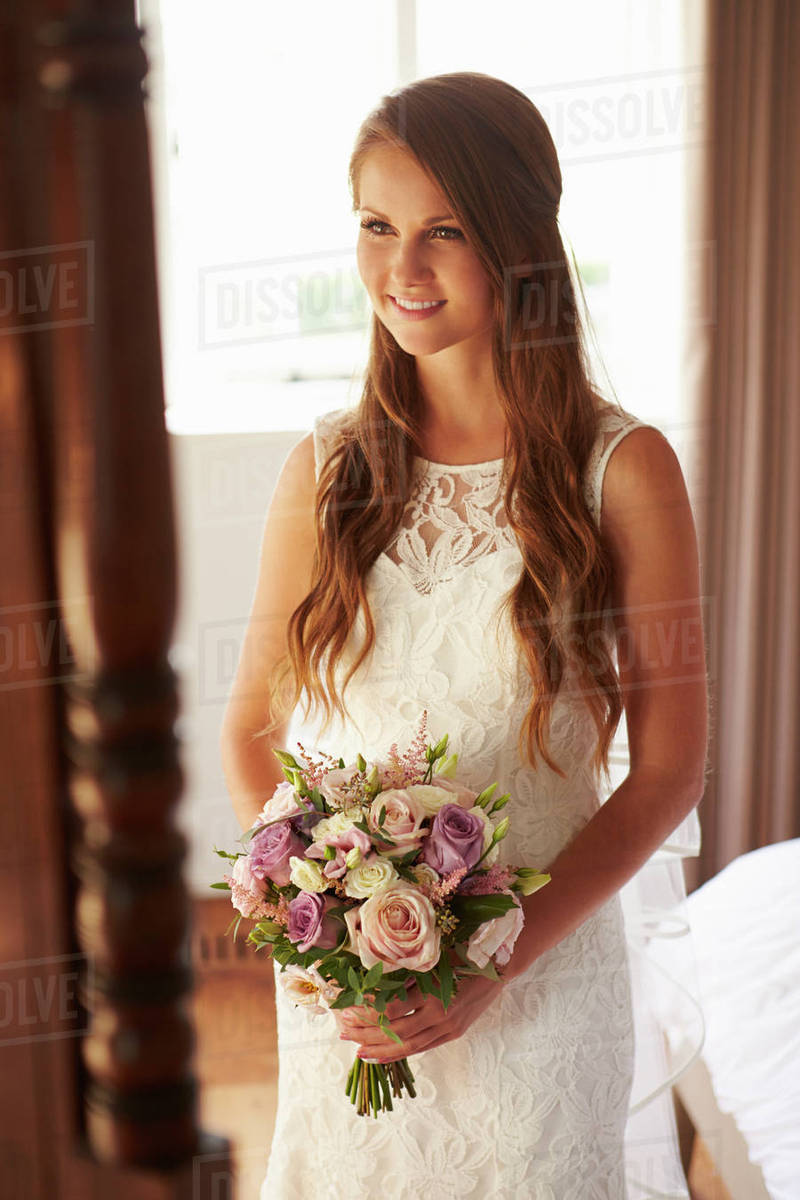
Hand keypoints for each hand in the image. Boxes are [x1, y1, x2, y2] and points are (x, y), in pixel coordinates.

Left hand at [334, 971, 503, 1062]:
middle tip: (344, 1031)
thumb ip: (410, 968)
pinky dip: (401, 1053)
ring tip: (358, 1051)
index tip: (349, 1006)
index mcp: (434, 992)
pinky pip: (423, 1047)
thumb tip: (376, 974)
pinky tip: (383, 1054)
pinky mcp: (453, 1033)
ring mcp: (448, 1027)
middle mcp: (440, 1015)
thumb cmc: (465, 950)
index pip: (392, 1008)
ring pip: (408, 1045)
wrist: (501, 964)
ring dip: (381, 1048)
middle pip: (396, 1030)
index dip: (368, 1010)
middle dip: (367, 1033)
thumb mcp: (436, 954)